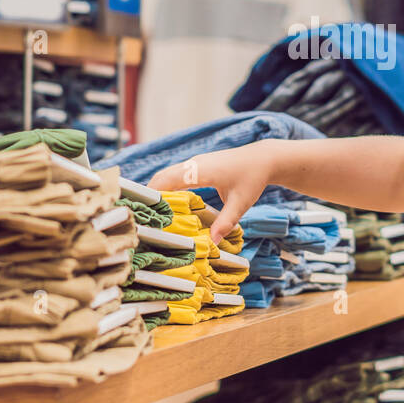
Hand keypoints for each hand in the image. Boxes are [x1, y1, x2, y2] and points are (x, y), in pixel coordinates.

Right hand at [147, 143, 273, 244]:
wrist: (263, 159)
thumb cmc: (252, 178)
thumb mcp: (241, 203)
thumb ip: (226, 222)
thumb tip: (212, 243)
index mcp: (200, 170)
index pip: (167, 180)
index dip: (153, 194)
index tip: (143, 212)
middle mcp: (193, 164)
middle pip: (161, 177)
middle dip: (149, 194)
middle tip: (140, 216)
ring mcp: (194, 163)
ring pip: (167, 175)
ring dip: (157, 190)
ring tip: (149, 212)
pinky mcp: (197, 166)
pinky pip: (175, 175)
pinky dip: (167, 187)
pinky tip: (166, 204)